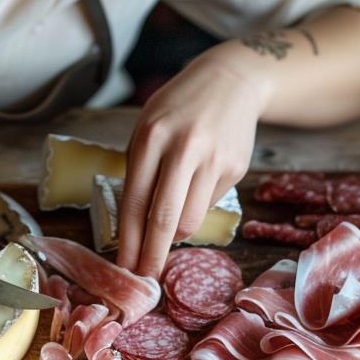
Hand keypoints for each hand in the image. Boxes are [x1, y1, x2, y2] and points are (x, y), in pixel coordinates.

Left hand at [115, 46, 264, 278]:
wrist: (230, 82)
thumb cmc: (178, 108)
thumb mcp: (147, 126)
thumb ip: (140, 169)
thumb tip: (135, 225)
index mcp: (152, 137)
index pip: (135, 201)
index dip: (128, 240)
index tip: (123, 267)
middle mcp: (184, 149)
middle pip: (165, 219)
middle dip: (151, 255)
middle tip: (144, 278)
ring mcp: (214, 160)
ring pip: (191, 219)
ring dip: (175, 236)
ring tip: (165, 236)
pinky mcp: (236, 168)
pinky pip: (209, 203)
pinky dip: (196, 206)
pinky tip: (194, 187)